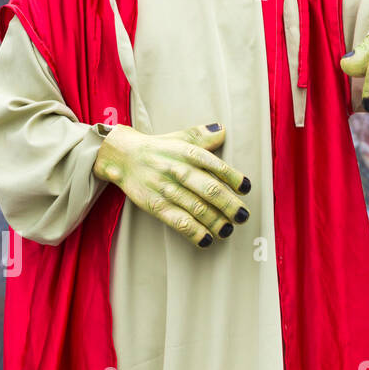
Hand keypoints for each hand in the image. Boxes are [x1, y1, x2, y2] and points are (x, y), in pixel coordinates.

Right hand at [93, 122, 250, 247]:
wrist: (122, 157)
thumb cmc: (158, 149)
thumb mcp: (180, 137)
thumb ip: (203, 136)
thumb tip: (223, 130)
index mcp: (188, 152)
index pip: (217, 166)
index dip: (234, 178)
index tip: (246, 188)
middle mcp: (179, 170)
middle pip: (210, 190)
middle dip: (230, 205)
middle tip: (243, 217)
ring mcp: (167, 189)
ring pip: (197, 208)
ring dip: (216, 222)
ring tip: (228, 230)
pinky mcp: (155, 205)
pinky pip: (178, 221)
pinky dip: (194, 232)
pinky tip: (207, 240)